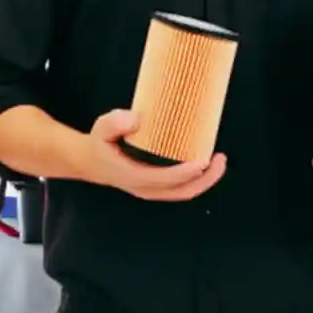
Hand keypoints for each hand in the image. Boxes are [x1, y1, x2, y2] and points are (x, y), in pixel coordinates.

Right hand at [79, 109, 226, 201]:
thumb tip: (136, 119)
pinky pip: (182, 188)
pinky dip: (197, 179)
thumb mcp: (101, 128)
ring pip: (185, 192)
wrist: (92, 162)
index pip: (166, 179)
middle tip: (220, 158)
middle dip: (206, 178)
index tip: (203, 159)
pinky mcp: (157, 188)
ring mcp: (153, 191)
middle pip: (183, 191)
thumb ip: (114, 123)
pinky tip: (205, 164)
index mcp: (134, 176)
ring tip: (219, 161)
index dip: (187, 172)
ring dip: (205, 180)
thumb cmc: (100, 144)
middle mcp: (146, 188)